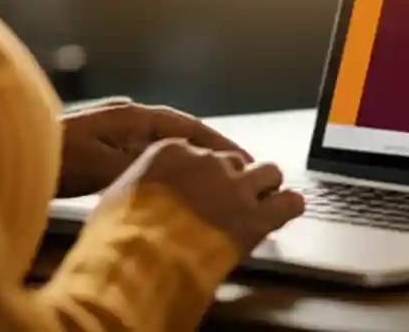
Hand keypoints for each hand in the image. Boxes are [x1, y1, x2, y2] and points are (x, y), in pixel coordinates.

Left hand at [56, 101, 250, 197]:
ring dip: (190, 161)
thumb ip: (145, 167)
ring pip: (165, 146)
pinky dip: (168, 168)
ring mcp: (116, 131)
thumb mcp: (105, 166)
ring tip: (214, 181)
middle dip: (210, 152)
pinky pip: (147, 156)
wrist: (15, 153)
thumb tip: (183, 172)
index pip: (189, 126)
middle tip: (239, 173)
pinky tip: (174, 186)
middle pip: (181, 134)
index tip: (245, 159)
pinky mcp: (104, 148)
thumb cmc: (56, 158)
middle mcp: (129, 119)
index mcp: (134, 116)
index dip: (219, 143)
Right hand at [103, 139, 304, 254]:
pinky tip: (283, 214)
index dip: (203, 174)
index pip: (200, 152)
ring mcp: (237, 186)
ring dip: (265, 187)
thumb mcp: (117, 197)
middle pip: (234, 162)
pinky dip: (289, 207)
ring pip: (269, 172)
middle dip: (233, 181)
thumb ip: (138, 187)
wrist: (141, 257)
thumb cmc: (121, 232)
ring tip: (261, 204)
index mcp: (173, 152)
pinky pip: (290, 201)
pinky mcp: (257, 215)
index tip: (200, 189)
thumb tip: (137, 198)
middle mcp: (209, 162)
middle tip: (228, 203)